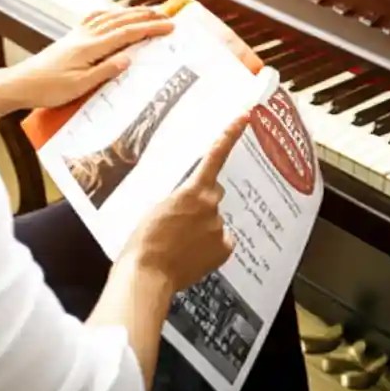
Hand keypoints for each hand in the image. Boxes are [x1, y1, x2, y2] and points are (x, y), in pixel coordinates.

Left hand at [1, 7, 173, 109]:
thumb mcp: (79, 86)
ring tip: (148, 11)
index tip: (169, 26)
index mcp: (90, 47)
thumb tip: (128, 59)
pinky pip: (95, 18)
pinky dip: (109, 13)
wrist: (20, 83)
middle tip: (167, 15)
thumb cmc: (48, 89)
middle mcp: (85, 36)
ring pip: (109, 16)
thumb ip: (105, 71)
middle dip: (146, 16)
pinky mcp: (71, 37)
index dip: (150, 28)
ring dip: (130, 12)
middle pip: (121, 20)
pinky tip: (113, 14)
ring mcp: (77, 34)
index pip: (127, 33)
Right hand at [121, 114, 249, 291]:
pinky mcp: (224, 248)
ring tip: (178, 244)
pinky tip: (192, 256)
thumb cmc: (143, 241)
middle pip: (213, 194)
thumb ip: (179, 201)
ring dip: (202, 227)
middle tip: (179, 219)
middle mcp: (212, 205)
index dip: (230, 135)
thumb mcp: (157, 208)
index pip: (215, 156)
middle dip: (201, 201)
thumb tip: (190, 208)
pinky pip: (221, 241)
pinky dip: (210, 246)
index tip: (246, 116)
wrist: (147, 275)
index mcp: (192, 190)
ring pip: (214, 220)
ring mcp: (220, 227)